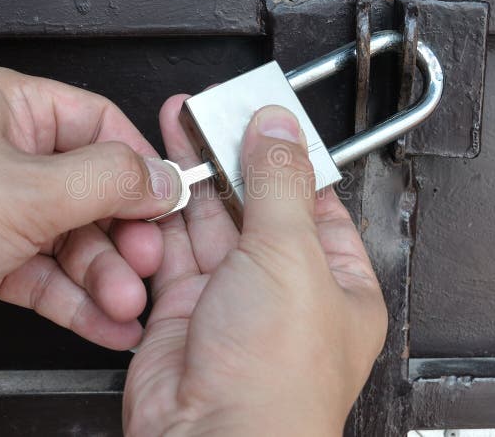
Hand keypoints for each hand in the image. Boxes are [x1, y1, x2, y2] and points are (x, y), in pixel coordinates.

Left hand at [0, 66, 180, 358]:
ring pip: (73, 239)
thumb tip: (160, 177)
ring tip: (124, 304)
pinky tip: (103, 322)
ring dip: (104, 275)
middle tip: (147, 262)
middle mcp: (4, 154)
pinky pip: (47, 276)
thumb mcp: (26, 191)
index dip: (139, 165)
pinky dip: (77, 300)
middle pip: (92, 189)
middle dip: (123, 233)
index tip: (170, 200)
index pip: (100, 125)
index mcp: (9, 108)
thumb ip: (107, 182)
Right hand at [124, 101, 387, 435]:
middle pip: (255, 204)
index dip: (284, 155)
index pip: (313, 199)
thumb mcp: (291, 255)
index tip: (260, 117)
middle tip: (206, 114)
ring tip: (177, 128)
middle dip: (229, 157)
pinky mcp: (183, 311)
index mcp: (335, 281)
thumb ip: (278, 184)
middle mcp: (284, 290)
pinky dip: (163, 217)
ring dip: (194, 177)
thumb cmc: (277, 378)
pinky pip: (172, 250)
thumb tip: (279, 129)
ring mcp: (231, 299)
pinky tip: (159, 183)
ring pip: (209, 222)